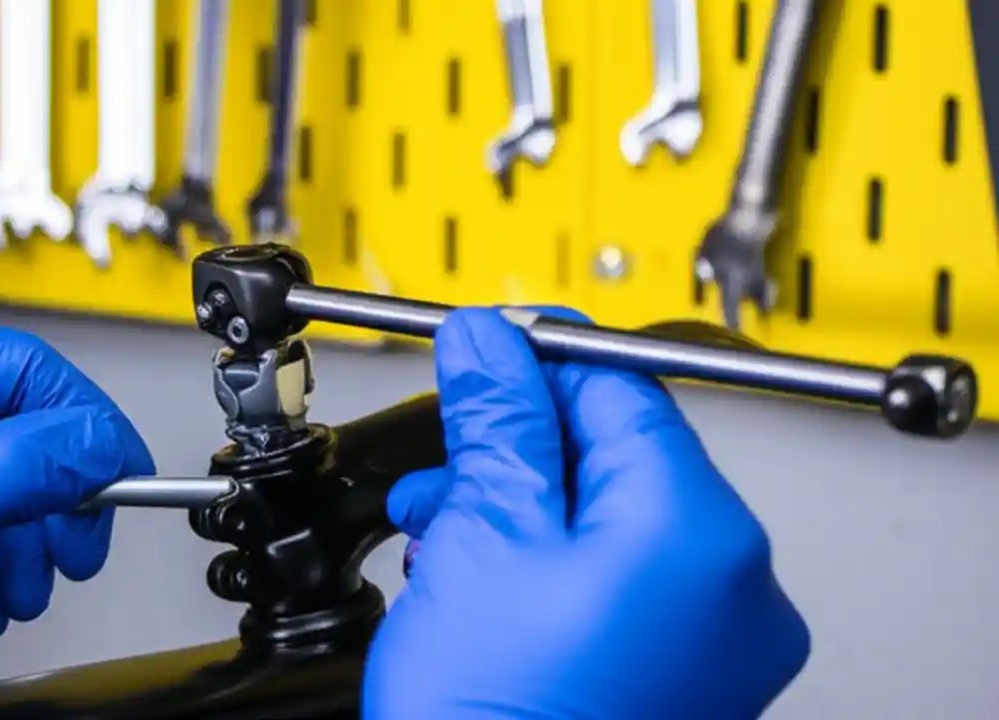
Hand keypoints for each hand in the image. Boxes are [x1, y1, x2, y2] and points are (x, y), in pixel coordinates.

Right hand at [363, 308, 808, 718]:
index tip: (483, 353)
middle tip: (447, 461)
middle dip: (516, 450)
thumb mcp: (482, 539)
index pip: (624, 391)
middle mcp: (734, 588)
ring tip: (443, 529)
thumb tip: (489, 342)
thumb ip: (494, 421)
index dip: (539, 363)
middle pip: (618, 457)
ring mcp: (715, 642)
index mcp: (700, 534)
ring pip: (610, 521)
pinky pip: (620, 583)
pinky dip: (548, 565)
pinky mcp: (683, 678)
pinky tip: (480, 574)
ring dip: (520, 508)